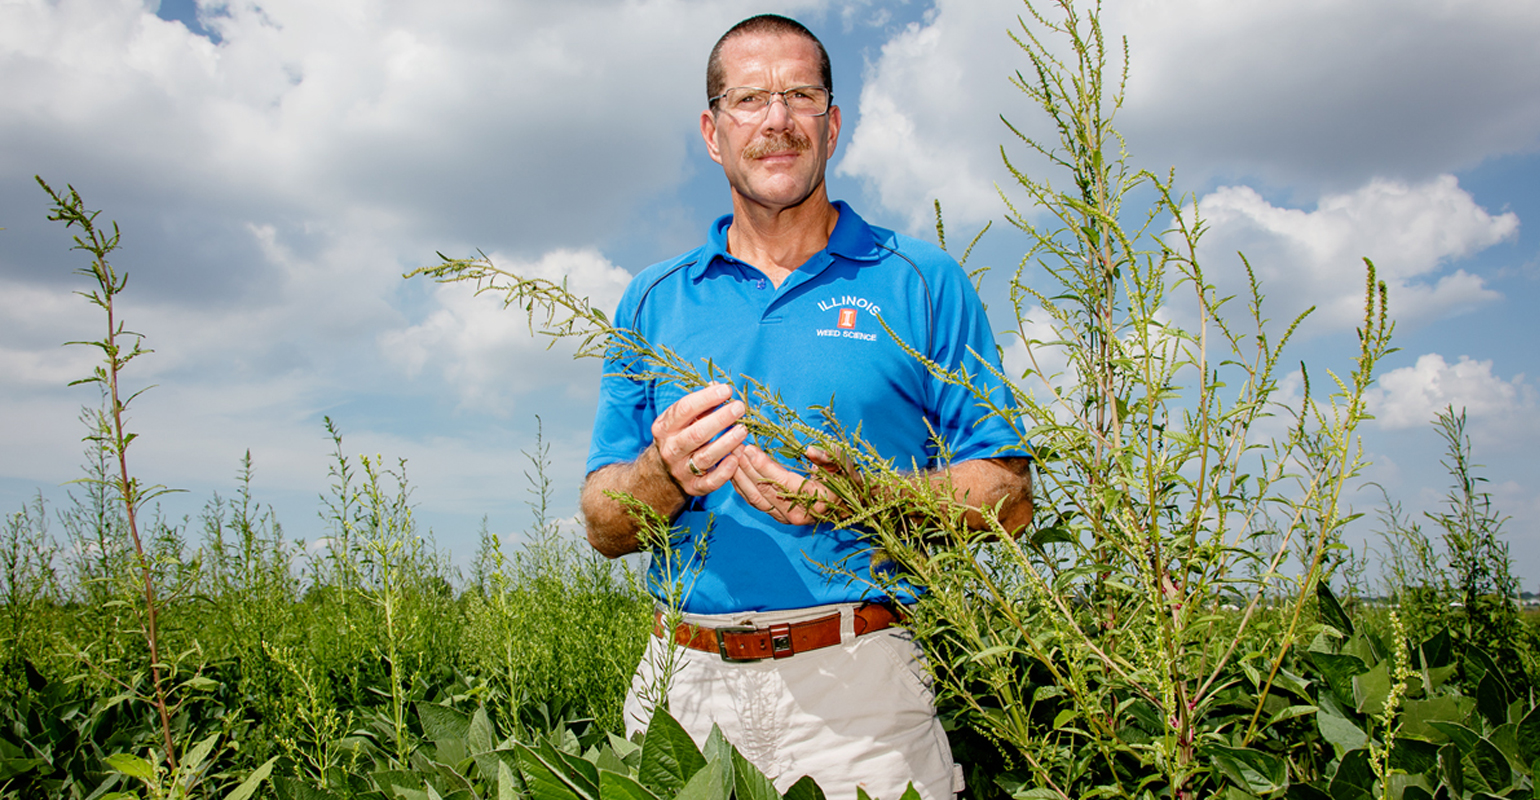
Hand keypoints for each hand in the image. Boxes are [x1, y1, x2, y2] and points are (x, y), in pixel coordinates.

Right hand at [650, 383, 747, 496]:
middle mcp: (670, 449)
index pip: (684, 409)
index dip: (706, 398)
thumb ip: (700, 405)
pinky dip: (724, 472)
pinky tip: (736, 458)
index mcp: (664, 428)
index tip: (726, 390)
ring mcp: (680, 470)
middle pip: (696, 434)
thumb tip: (719, 387)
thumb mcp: (681, 419)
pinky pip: (710, 482)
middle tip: (739, 408)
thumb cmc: (679, 436)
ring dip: (727, 443)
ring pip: (705, 457)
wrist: (663, 473)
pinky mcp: (692, 487)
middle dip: (720, 419)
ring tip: (743, 430)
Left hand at [731, 444, 845, 526]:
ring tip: (730, 455)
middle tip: (733, 447)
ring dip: (739, 477)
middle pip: (762, 490)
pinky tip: (733, 471)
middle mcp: (795, 513)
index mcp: (813, 500)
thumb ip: (828, 457)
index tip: (749, 448)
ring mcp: (785, 517)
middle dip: (745, 467)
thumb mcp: (843, 464)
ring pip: (754, 498)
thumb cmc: (846, 480)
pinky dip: (742, 486)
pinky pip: (755, 502)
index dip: (763, 465)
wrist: (849, 503)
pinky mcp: (778, 516)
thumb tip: (810, 451)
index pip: (780, 481)